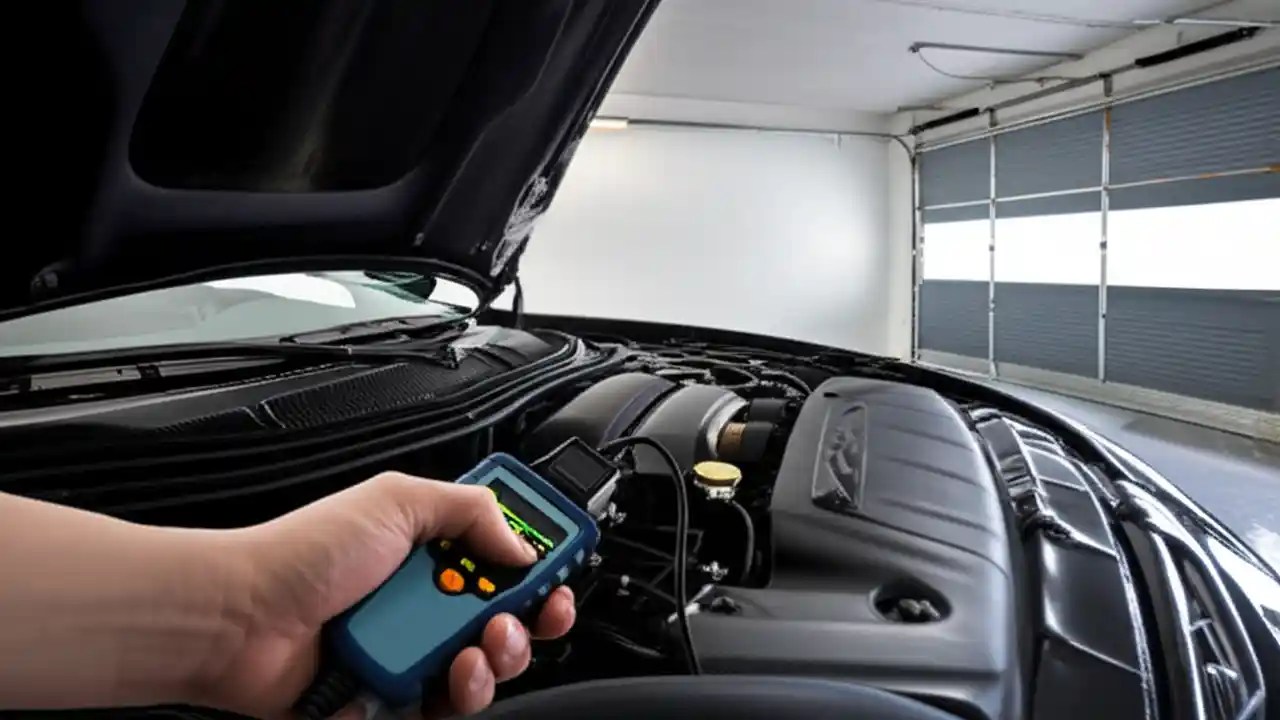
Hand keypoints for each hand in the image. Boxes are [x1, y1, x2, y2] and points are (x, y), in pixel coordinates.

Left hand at [203, 472, 575, 718]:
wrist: (244, 621)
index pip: (508, 550)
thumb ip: (470, 510)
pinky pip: (452, 704)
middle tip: (524, 610)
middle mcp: (429, 596)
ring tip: (477, 644)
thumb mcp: (396, 500)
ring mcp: (415, 648)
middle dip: (533, 615)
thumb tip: (521, 543)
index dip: (542, 560)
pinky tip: (446, 674)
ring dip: (499, 656)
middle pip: (513, 612)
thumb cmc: (302, 555)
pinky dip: (460, 692)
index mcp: (433, 544)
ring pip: (490, 663)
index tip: (560, 567)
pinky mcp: (399, 695)